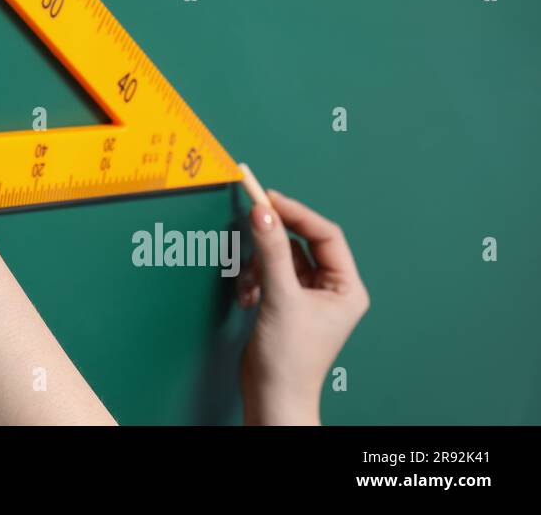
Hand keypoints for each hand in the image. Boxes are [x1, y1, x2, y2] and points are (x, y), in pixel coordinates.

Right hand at [238, 189, 369, 424]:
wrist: (272, 396)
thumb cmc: (290, 359)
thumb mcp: (280, 297)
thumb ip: (270, 251)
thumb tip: (261, 212)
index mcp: (346, 287)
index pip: (325, 235)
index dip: (296, 214)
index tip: (268, 198)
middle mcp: (332, 290)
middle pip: (301, 244)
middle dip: (273, 243)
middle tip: (252, 219)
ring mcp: (309, 297)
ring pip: (281, 259)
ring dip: (260, 266)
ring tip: (250, 286)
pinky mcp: (287, 304)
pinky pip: (270, 275)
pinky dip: (255, 279)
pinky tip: (248, 297)